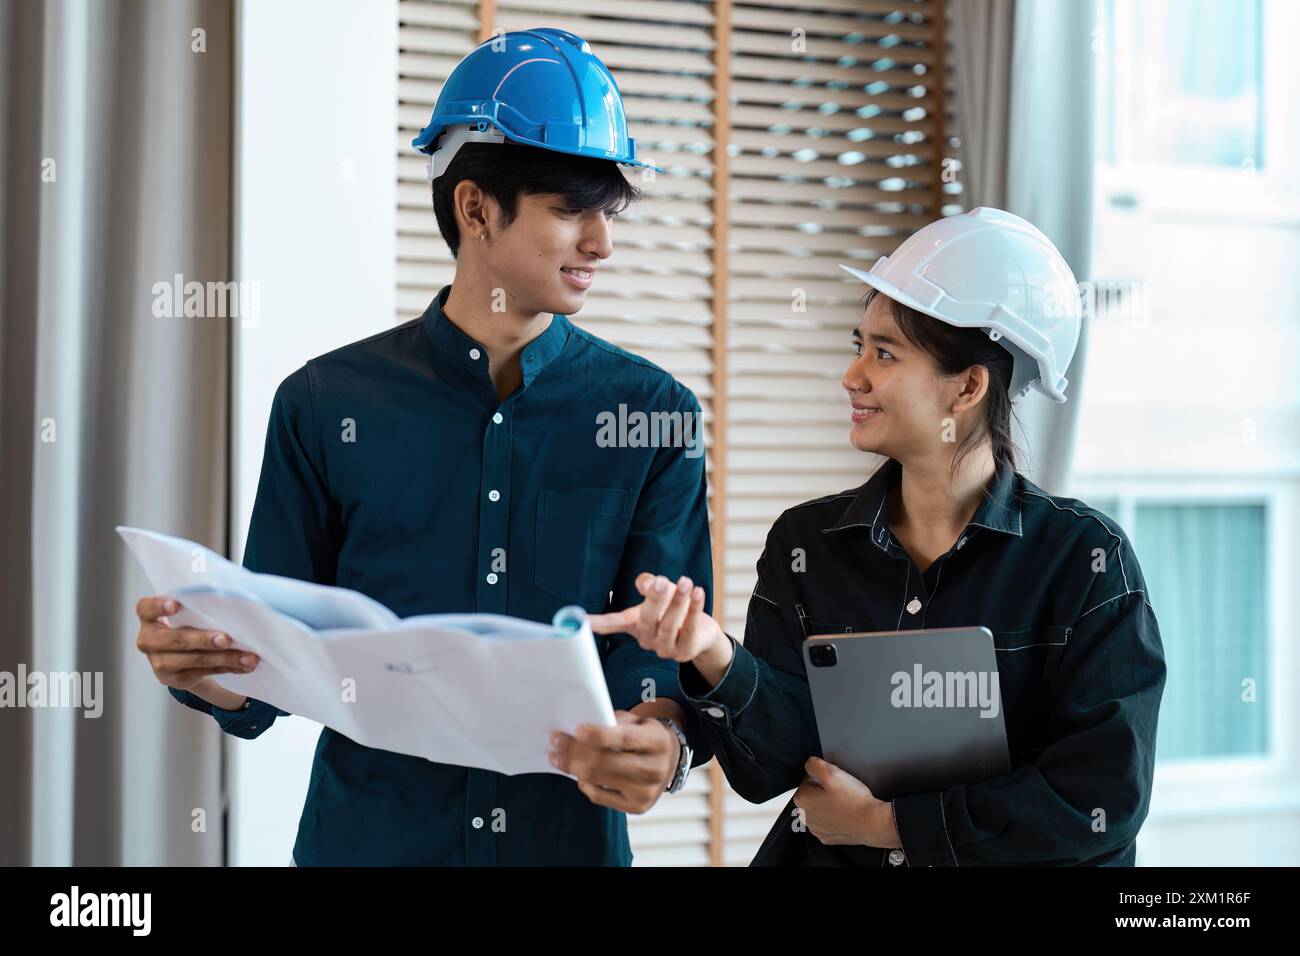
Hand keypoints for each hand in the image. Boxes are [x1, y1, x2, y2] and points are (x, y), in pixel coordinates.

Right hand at [134, 596, 258, 691]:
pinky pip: (206, 672)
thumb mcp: (184, 613)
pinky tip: (245, 665)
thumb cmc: (185, 623)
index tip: (176, 604)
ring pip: (196, 660)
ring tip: (248, 657)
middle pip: (176, 639)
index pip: (146, 609)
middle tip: (226, 639)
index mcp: (149, 618)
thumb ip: (197, 606)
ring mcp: (160, 662)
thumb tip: (234, 597)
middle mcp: (149, 640)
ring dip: (225, 658)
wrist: (178, 656)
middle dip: (203, 639)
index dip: (159, 606)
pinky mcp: (175, 679)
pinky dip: (229, 667)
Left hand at [549, 710, 678, 813]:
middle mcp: (654, 769)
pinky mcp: (636, 807)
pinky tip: (578, 773)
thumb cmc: (645, 737)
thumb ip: (614, 722)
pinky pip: (599, 796)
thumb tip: (580, 730)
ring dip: (572, 767)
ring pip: (598, 780)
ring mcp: (646, 792)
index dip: (599, 736)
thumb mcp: (637, 721)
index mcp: (657, 742)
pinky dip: (584, 783)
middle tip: (556, 741)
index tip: (577, 730)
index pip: (625, 739)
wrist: (667, 762)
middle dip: (575, 751)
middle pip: (605, 762)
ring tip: (557, 756)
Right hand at [588, 573, 726, 665]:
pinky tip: (698, 593)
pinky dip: (694, 609)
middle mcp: (647, 639)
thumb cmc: (672, 610)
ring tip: (686, 582)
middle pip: (646, 621)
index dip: (597, 623)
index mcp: (634, 626)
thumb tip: (647, 584)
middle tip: (660, 582)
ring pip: (669, 625)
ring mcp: (665, 649)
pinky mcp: (685, 651)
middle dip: (654, 600)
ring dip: (678, 602)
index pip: (613, 624)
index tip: (581, 621)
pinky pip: (689, 629)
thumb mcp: (659, 592)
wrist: (700, 633)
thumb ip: (649, 584)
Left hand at [793, 756, 900, 848]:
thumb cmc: (853, 799)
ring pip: (819, 810)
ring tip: (843, 802)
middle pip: (812, 796)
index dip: (822, 778)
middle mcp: (806, 817)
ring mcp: (816, 830)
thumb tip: (809, 766)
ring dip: (828, 805)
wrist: (872, 822)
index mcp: (802, 800)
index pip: (807, 780)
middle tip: (840, 791)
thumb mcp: (831, 772)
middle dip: (823, 791)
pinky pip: (827, 823)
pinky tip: (844, 814)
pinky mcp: (827, 838)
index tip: (833, 782)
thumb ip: (814, 764)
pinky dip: (834, 818)